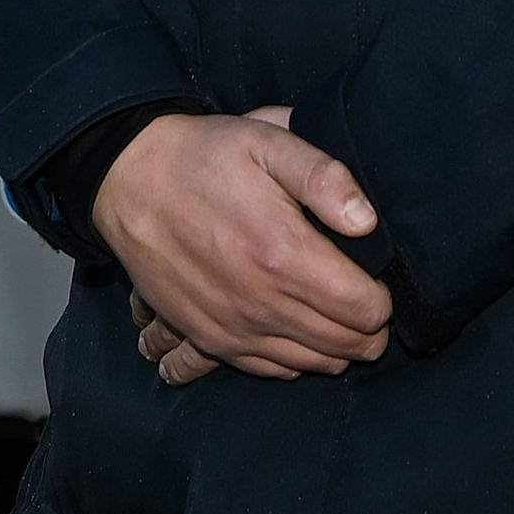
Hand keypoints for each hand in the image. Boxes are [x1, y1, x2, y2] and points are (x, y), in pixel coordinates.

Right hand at [92, 104, 387, 384]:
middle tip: (363, 293)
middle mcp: (260, 303)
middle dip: (369, 326)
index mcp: (283, 254)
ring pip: (313, 364)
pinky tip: (298, 329)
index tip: (376, 275)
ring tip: (336, 310)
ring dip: (336, 345)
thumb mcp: (269, 141)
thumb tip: (369, 223)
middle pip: (347, 345)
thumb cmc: (205, 157)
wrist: (130, 180)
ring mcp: (232, 328)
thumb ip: (326, 178)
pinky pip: (270, 371)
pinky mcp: (208, 338)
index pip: (366, 310)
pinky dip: (295, 359)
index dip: (383, 298)